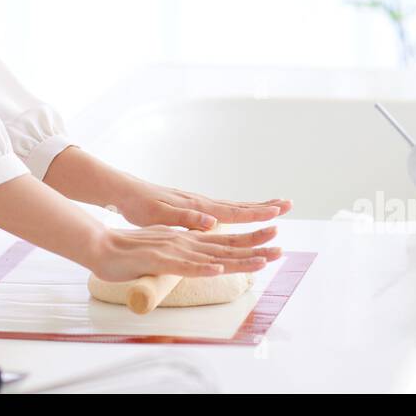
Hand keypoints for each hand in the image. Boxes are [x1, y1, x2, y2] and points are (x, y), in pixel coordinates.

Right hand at [89, 224, 281, 281]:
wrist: (103, 246)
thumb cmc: (133, 251)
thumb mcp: (166, 250)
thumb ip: (185, 252)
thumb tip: (202, 255)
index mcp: (190, 240)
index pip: (227, 240)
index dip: (251, 241)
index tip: (275, 240)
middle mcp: (187, 241)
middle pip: (226, 244)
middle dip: (256, 245)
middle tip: (281, 247)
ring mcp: (175, 249)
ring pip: (211, 255)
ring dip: (237, 258)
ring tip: (261, 260)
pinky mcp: (159, 259)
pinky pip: (183, 264)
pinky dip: (201, 267)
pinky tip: (217, 269)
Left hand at [113, 178, 292, 230]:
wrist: (125, 192)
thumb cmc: (140, 205)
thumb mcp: (160, 215)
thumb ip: (186, 218)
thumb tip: (213, 222)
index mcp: (198, 208)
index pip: (234, 212)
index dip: (257, 213)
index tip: (278, 212)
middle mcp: (202, 203)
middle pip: (239, 205)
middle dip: (264, 206)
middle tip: (289, 203)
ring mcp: (198, 203)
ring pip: (232, 206)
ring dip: (254, 207)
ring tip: (273, 207)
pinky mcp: (192, 207)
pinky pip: (222, 209)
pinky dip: (237, 210)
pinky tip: (240, 214)